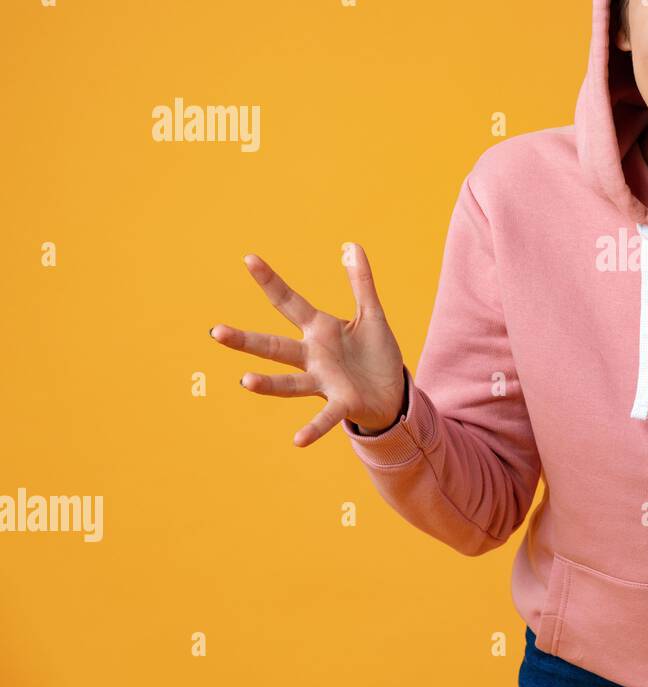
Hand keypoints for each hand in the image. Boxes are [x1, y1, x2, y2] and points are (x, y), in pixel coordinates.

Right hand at [209, 243, 406, 446]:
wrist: (392, 392)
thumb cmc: (375, 354)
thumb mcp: (372, 314)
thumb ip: (361, 282)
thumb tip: (352, 245)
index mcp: (320, 330)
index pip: (289, 302)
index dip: (271, 281)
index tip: (249, 258)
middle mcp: (313, 357)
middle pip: (275, 347)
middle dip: (246, 341)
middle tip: (216, 331)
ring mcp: (324, 382)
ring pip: (290, 384)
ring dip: (268, 384)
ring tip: (245, 381)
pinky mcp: (342, 403)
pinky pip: (325, 416)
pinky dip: (313, 428)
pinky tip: (297, 440)